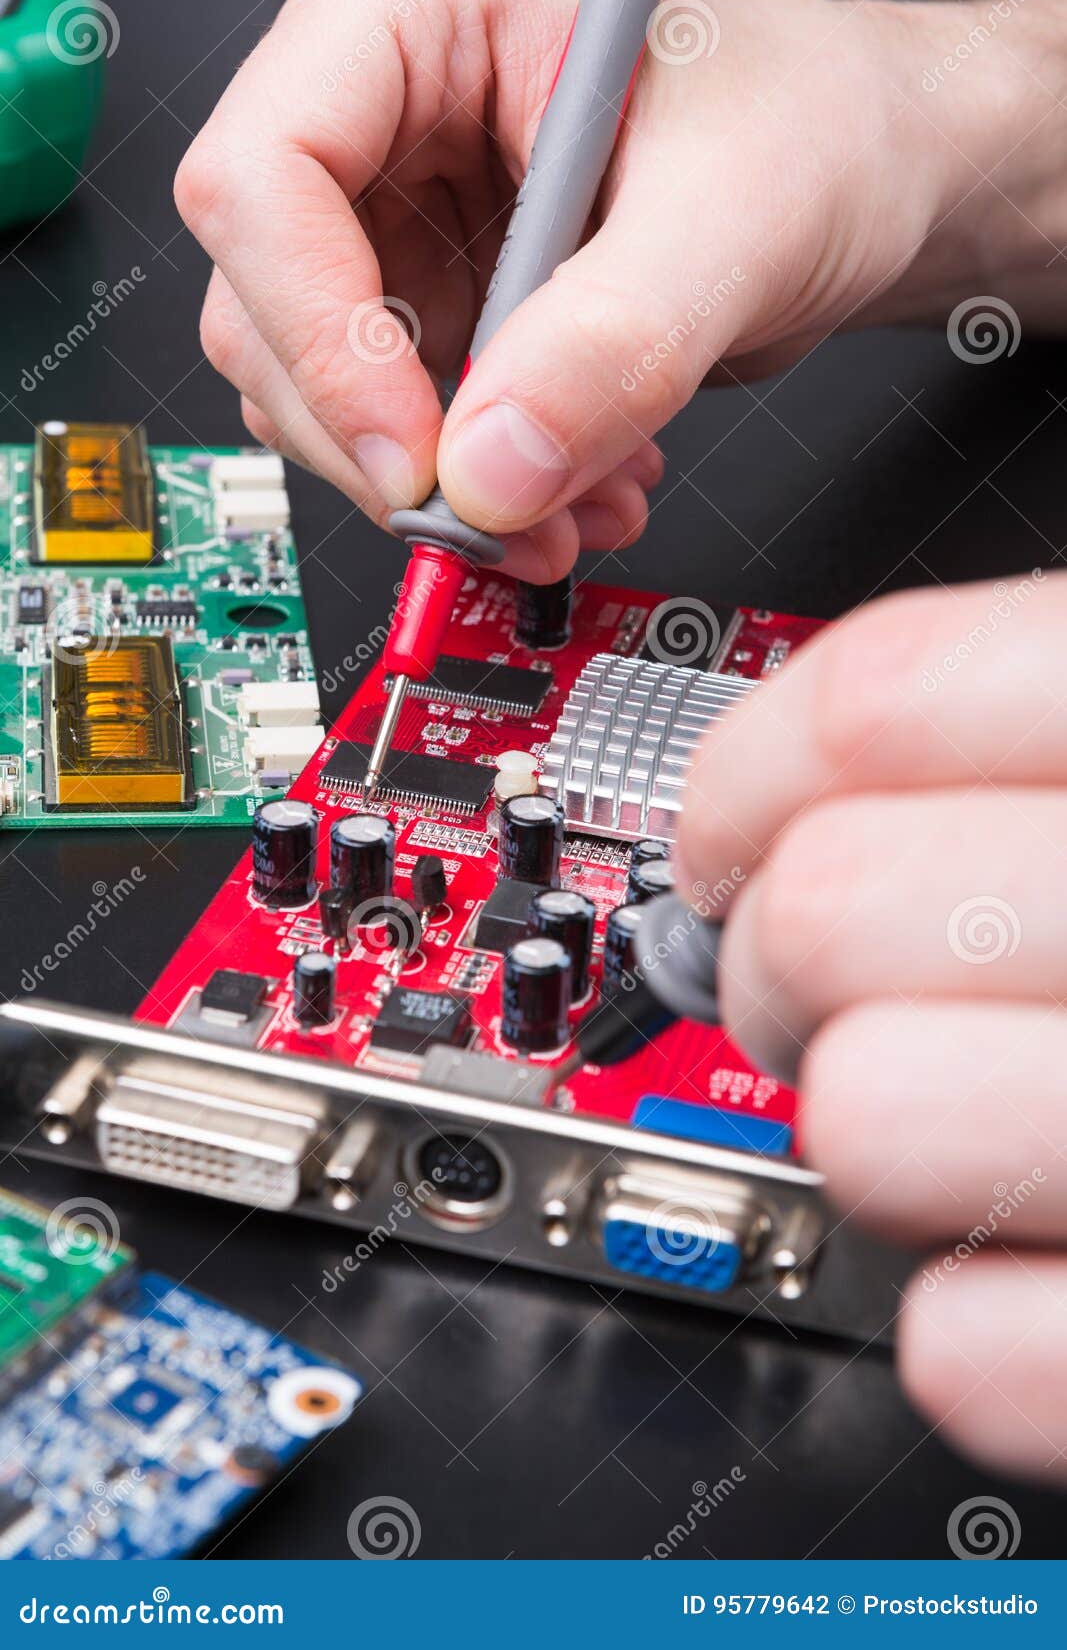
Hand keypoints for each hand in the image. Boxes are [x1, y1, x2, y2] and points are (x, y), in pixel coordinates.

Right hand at [175, 0, 1066, 578]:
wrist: (874, 176)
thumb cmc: (820, 124)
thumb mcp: (736, 217)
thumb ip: (612, 345)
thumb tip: (488, 475)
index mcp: (428, 9)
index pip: (270, 168)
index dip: (317, 326)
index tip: (412, 456)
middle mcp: (394, 111)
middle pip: (272, 295)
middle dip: (383, 440)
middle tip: (490, 521)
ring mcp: (412, 216)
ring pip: (329, 384)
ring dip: (441, 485)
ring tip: (569, 515)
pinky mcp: (446, 302)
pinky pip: (410, 425)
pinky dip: (483, 487)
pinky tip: (579, 491)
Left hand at [675, 571, 1066, 1482]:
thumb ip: (1039, 726)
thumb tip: (801, 762)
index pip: (881, 703)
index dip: (749, 780)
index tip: (738, 833)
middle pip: (832, 913)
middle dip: (787, 960)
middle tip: (841, 986)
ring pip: (875, 1118)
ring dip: (877, 1128)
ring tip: (960, 1117)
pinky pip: (977, 1349)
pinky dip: (977, 1327)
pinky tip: (1046, 1268)